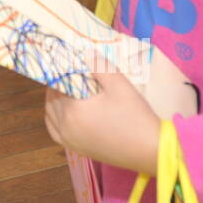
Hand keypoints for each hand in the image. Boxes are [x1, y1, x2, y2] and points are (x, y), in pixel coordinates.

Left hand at [44, 70, 161, 174]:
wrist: (151, 151)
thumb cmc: (136, 117)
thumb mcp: (120, 85)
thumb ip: (99, 65)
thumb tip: (84, 51)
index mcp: (73, 110)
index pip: (56, 83)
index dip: (60, 70)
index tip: (67, 60)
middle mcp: (65, 127)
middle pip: (52, 98)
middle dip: (58, 84)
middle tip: (69, 72)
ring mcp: (70, 141)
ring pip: (50, 114)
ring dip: (54, 100)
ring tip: (67, 89)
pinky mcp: (77, 150)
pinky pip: (55, 132)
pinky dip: (54, 120)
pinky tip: (63, 112)